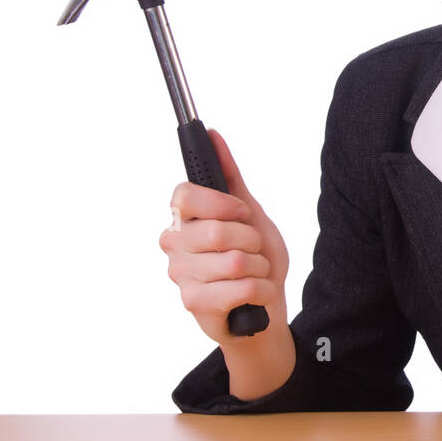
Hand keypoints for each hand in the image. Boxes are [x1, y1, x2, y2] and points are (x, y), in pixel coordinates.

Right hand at [159, 129, 289, 345]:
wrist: (267, 305)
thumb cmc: (255, 259)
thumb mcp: (250, 213)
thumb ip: (230, 175)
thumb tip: (213, 135)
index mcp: (184, 219)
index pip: (185, 195)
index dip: (222, 204)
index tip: (242, 213)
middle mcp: (175, 244)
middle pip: (217, 230)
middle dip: (252, 241)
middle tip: (252, 249)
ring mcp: (180, 275)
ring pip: (234, 261)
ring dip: (260, 267)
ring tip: (254, 272)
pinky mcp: (193, 304)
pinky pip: (241, 287)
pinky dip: (261, 289)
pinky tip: (255, 294)